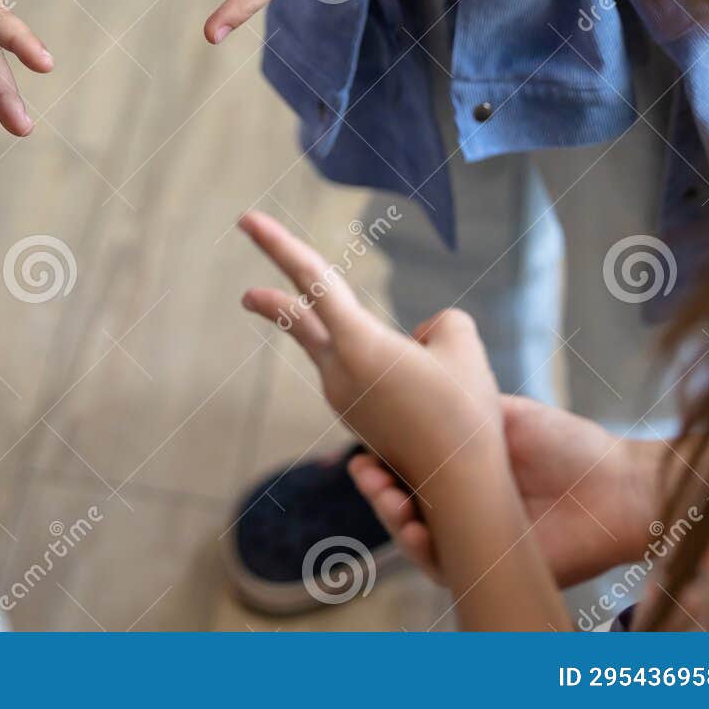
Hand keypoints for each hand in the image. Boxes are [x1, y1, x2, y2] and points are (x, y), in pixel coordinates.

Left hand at [237, 211, 503, 489]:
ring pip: (349, 349)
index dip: (279, 245)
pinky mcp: (357, 420)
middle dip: (271, 303)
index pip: (311, 280)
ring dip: (379, 343)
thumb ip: (438, 324)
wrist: (462, 487)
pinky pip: (369, 374)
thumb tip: (418, 340)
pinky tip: (428, 400)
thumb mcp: (462, 343)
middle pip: (299, 321)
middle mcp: (338, 373)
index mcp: (357, 345)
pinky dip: (392, 368)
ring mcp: (344, 400)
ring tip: (434, 376)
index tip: (247, 221)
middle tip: (244, 296)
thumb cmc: (464, 410)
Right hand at [349, 398, 667, 586]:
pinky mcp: (485, 567)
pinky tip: (416, 530)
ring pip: (412, 535)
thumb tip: (418, 353)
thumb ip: (458, 398)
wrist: (615, 488)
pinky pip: (441, 565)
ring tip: (390, 500)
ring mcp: (469, 537)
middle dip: (375, 490)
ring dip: (391, 518)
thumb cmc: (567, 446)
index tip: (361, 446)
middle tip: (366, 472)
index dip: (378, 459)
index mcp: (458, 469)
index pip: (403, 467)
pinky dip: (422, 549)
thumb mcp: (501, 412)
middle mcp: (457, 504)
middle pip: (399, 501)